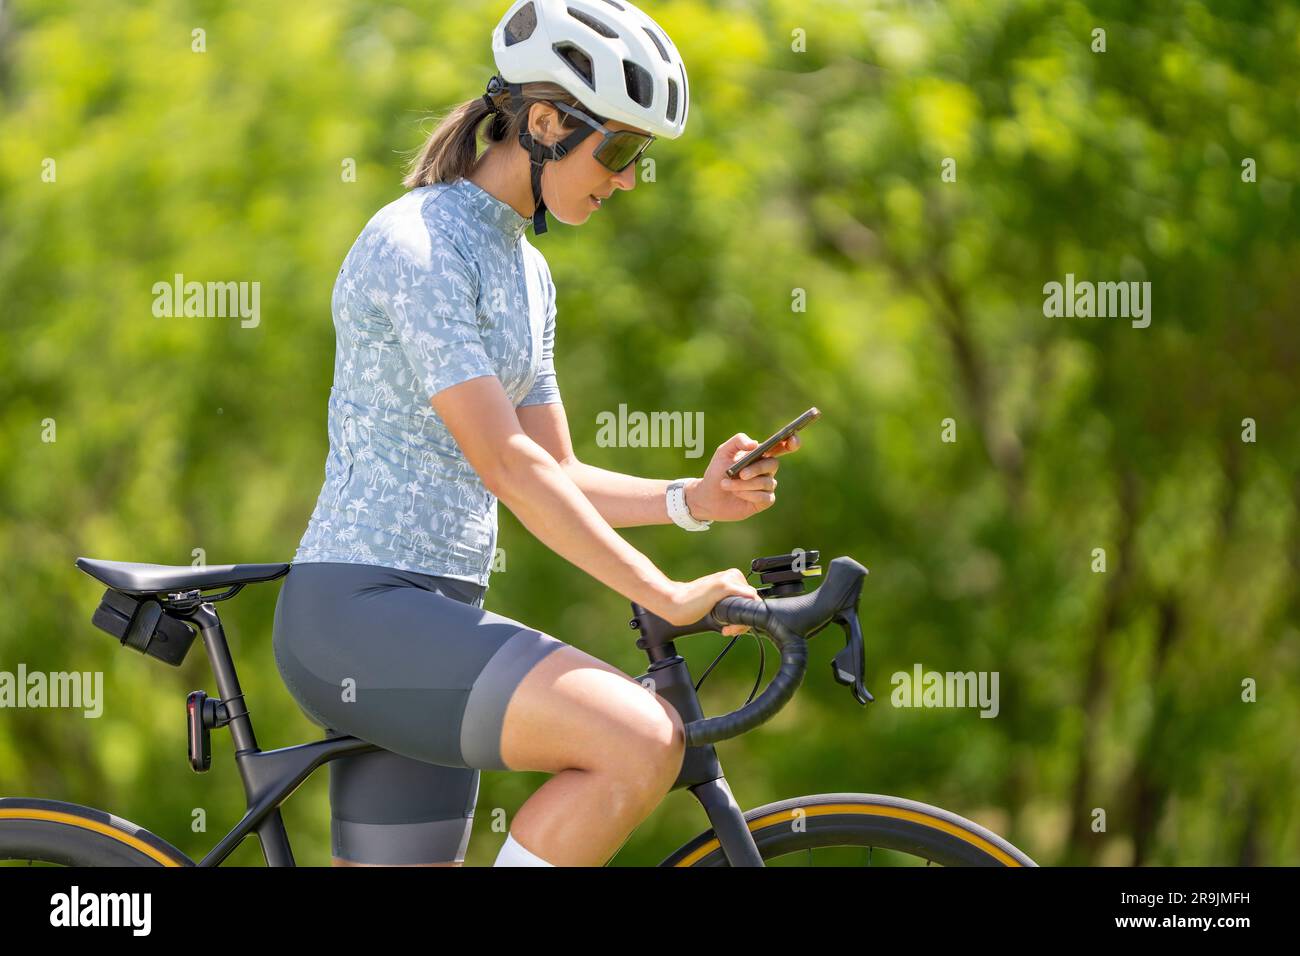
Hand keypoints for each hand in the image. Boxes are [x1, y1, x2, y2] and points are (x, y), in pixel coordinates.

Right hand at [653, 568, 761, 635]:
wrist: (674, 602)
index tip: (732, 628)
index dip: (744, 615)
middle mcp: (733, 575)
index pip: (750, 597)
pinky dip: (740, 621)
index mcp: (732, 576)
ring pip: (752, 603)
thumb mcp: (717, 601)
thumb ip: (732, 602)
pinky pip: (746, 601)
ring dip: (741, 624)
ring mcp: (729, 579)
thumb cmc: (692, 604)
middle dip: (743, 621)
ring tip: (727, 630)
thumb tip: (751, 615)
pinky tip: (726, 629)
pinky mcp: (724, 586)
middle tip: (729, 631)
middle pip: (753, 601)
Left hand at [685, 432, 802, 522]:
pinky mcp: (764, 501)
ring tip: (726, 484)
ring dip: (744, 484)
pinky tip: (737, 495)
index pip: (782, 446)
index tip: (792, 439)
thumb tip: (755, 444)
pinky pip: (765, 497)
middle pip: (773, 464)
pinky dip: (749, 495)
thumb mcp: (723, 452)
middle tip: (740, 473)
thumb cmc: (717, 472)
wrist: (708, 496)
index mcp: (760, 455)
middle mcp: (766, 469)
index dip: (792, 442)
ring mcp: (766, 486)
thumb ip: (738, 441)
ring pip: (766, 482)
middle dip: (756, 469)